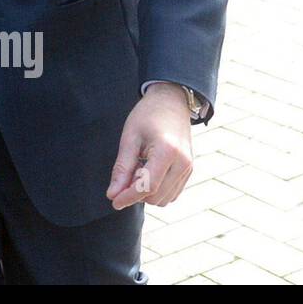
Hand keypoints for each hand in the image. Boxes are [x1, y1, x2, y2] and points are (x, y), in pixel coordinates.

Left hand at [106, 83, 193, 209]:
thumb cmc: (147, 116)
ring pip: (165, 199)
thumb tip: (113, 194)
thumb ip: (122, 168)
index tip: (113, 201)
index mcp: (167, 152)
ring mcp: (189, 169)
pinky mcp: (189, 171)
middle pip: (156, 196)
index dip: (129, 197)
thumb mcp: (129, 138)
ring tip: (138, 166)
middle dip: (137, 191)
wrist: (171, 102)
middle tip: (127, 169)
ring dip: (147, 192)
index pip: (148, 186)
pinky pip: (172, 193)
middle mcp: (183, 164)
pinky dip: (157, 189)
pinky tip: (148, 170)